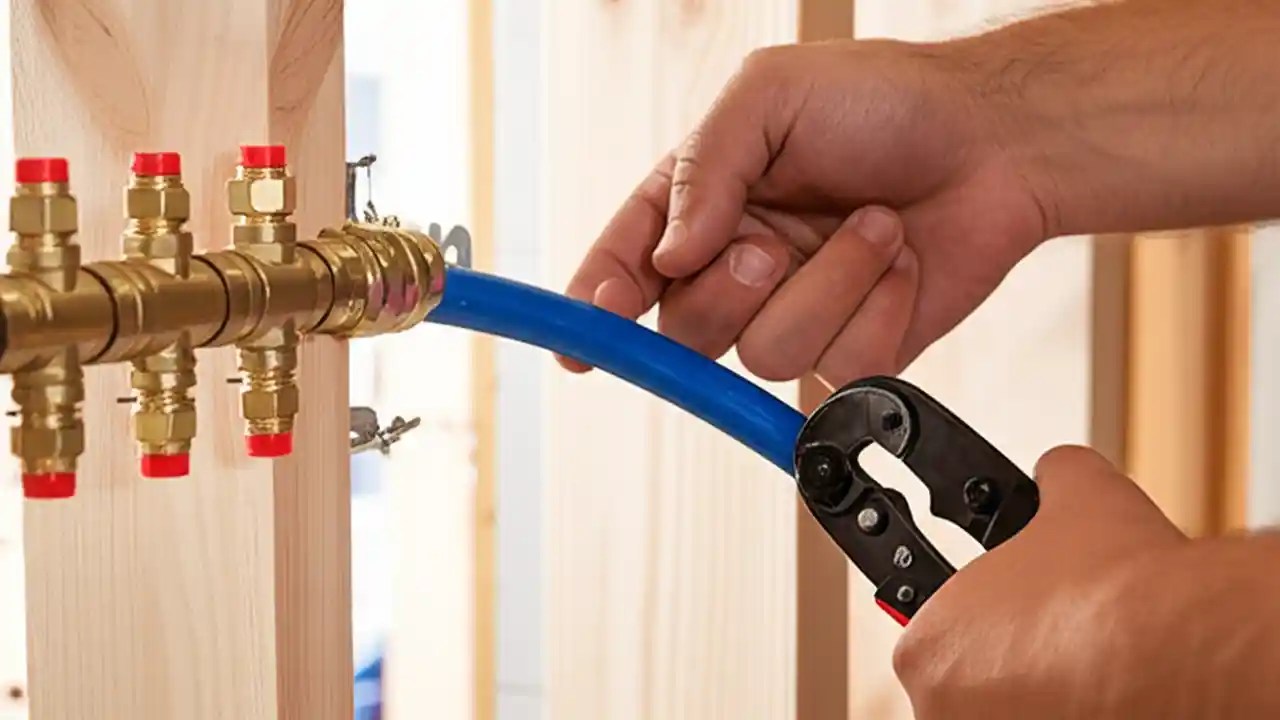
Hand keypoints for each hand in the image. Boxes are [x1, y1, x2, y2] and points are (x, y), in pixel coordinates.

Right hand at [562, 40, 1046, 386]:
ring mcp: (799, 311)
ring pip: (766, 354)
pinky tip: (903, 263)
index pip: (628, 261)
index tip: (587, 332)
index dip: (599, 301)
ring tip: (876, 226)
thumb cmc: (886, 101)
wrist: (999, 140)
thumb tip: (664, 259)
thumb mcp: (771, 96)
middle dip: (728, 291)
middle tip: (771, 245)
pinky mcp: (857, 347)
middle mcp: (741, 264)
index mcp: (704, 202)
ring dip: (829, 284)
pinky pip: (841, 367)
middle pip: (686, 329)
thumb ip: (702, 169)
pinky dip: (880, 308)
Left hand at [894, 446, 1189, 719]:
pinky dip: (1074, 707)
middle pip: (973, 680)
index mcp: (926, 647)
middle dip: (1014, 656)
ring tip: (1088, 662)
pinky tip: (1103, 689)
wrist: (1186, 649)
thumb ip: (1049, 481)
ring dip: (1041, 691)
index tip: (1022, 615)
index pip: (940, 631)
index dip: (987, 615)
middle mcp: (942, 711)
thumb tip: (1056, 470)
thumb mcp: (1078, 495)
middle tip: (1060, 636)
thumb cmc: (1120, 588)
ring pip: (1008, 709)